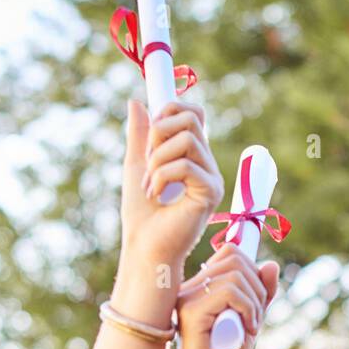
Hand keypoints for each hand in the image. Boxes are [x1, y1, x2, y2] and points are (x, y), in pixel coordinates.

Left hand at [119, 99, 224, 277]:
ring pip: (187, 138)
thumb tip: (136, 101)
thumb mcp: (137, 164)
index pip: (193, 113)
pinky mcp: (211, 193)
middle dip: (159, 133)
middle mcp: (208, 165)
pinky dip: (162, 176)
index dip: (169, 112)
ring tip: (150, 183)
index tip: (150, 138)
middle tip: (148, 163)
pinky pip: (185, 165)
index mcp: (194, 157)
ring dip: (158, 159)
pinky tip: (155, 194)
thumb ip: (140, 134)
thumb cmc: (141, 215)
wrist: (144, 246)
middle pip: (191, 117)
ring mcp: (212, 179)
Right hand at [174, 243, 280, 348]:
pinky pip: (229, 292)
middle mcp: (188, 288)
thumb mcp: (252, 319)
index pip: (229, 252)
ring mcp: (186, 299)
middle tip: (258, 317)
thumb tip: (270, 264)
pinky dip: (248, 309)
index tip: (257, 302)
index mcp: (199, 287)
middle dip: (258, 286)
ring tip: (252, 326)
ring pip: (234, 274)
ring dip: (255, 301)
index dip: (253, 271)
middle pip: (234, 257)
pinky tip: (248, 330)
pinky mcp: (190, 312)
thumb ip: (260, 294)